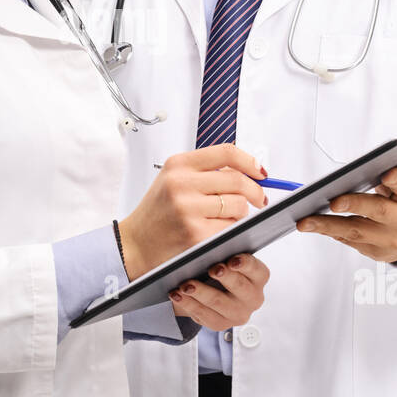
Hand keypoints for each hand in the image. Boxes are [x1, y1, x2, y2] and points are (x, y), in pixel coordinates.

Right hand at [117, 143, 267, 280]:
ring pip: (238, 205)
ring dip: (241, 213)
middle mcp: (181, 183)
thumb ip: (206, 171)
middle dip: (255, 191)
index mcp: (178, 164)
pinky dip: (232, 229)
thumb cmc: (158, 213)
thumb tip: (250, 170)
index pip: (226, 152)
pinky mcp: (195, 234)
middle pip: (237, 180)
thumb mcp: (173, 179)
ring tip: (228, 217)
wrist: (135, 244)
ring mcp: (188, 209)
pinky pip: (231, 227)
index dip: (250, 161)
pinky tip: (219, 231)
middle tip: (258, 199)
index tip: (261, 172)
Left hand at [168, 253, 268, 329]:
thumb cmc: (220, 265)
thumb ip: (227, 248)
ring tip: (185, 284)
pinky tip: (177, 294)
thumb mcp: (226, 255)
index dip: (245, 265)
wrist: (209, 288)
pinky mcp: (220, 324)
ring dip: (201, 292)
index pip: (257, 270)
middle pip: (240, 288)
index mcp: (258, 276)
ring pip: (219, 303)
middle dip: (225, 278)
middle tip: (211, 269)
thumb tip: (217, 240)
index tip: (232, 259)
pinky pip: (203, 316)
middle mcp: (253, 297)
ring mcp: (238, 313)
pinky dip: (188, 304)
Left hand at [294, 165, 396, 263]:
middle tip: (334, 201)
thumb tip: (364, 161)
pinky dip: (330, 231)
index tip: (387, 174)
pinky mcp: (377, 253)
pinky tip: (313, 225)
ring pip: (356, 231)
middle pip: (379, 211)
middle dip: (354, 205)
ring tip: (304, 221)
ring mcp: (392, 240)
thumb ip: (394, 169)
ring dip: (327, 225)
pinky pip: (350, 241)